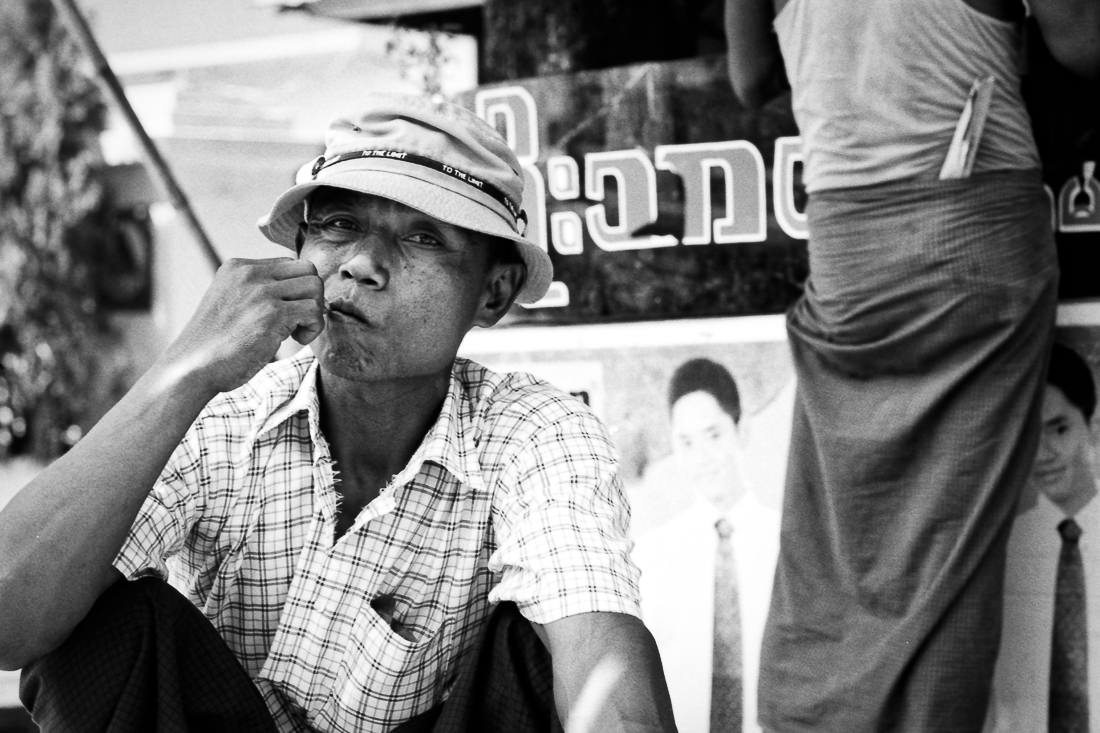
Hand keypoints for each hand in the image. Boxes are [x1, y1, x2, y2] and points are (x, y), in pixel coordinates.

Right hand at [163, 258, 324, 394]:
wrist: (191, 368)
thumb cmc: (214, 345)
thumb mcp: (230, 303)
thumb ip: (256, 292)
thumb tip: (298, 295)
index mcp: (237, 267)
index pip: (288, 264)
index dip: (296, 290)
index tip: (286, 314)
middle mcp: (249, 273)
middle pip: (307, 269)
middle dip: (311, 296)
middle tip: (297, 322)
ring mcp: (261, 292)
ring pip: (315, 286)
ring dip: (314, 312)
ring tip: (295, 332)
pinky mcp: (271, 313)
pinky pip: (314, 310)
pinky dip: (313, 328)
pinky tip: (295, 340)